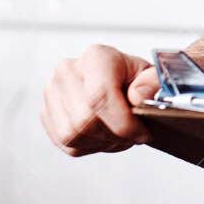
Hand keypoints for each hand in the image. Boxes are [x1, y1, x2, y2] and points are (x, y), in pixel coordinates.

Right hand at [41, 44, 156, 155]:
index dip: (123, 123)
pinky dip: (90, 146)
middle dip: (114, 135)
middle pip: (85, 120)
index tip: (142, 132)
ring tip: (119, 132)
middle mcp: (67, 71)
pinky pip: (67, 144)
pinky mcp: (47, 114)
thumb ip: (154, 83)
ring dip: (102, 142)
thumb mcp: (155, 77)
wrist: (120, 81)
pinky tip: (104, 135)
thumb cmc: (137, 80)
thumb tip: (138, 95)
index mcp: (96, 57)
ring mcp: (53, 92)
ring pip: (73, 135)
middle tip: (134, 133)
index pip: (99, 97)